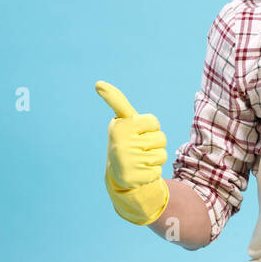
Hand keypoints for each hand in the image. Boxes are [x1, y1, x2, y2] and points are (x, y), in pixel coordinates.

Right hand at [96, 80, 169, 225]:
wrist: (118, 171)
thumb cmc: (126, 139)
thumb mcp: (124, 120)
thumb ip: (117, 101)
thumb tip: (98, 83)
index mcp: (120, 126)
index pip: (153, 121)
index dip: (151, 125)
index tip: (138, 129)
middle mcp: (121, 144)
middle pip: (161, 138)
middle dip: (155, 142)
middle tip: (140, 146)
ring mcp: (127, 162)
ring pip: (162, 155)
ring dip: (156, 157)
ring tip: (141, 157)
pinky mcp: (134, 178)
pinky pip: (158, 171)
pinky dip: (153, 171)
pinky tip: (141, 170)